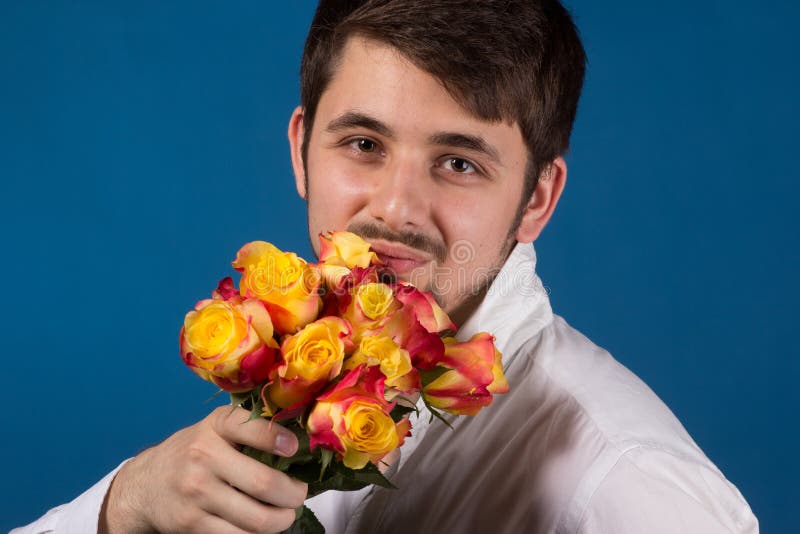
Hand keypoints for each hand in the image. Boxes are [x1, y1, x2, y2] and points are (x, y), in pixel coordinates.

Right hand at [99, 406, 307, 532]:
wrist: (145, 484)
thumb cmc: (194, 452)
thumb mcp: (216, 428)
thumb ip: (250, 429)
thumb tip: (301, 443)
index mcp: (216, 426)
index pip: (252, 427)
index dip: (279, 439)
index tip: (294, 449)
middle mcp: (203, 456)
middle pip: (264, 483)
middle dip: (293, 494)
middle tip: (299, 494)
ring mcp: (196, 492)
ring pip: (256, 518)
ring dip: (281, 520)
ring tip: (285, 514)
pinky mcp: (191, 523)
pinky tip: (262, 525)